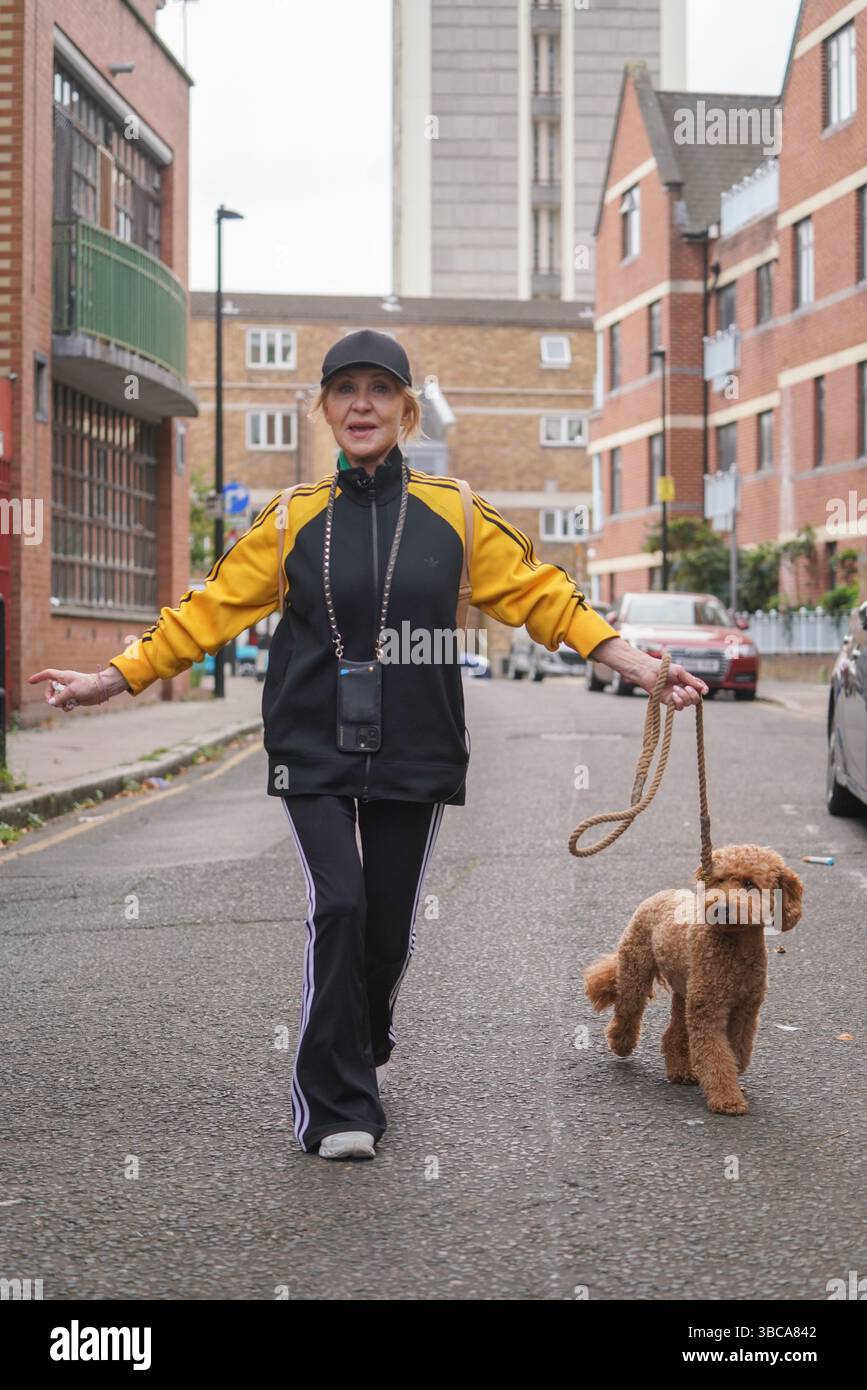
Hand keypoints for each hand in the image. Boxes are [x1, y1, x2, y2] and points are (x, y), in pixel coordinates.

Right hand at [28, 665, 128, 710]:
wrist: (101, 690)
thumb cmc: (87, 685)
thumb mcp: (72, 691)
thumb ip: (60, 697)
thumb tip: (50, 703)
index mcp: (63, 676)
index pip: (47, 675)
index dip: (38, 677)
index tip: (30, 681)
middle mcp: (65, 683)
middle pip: (50, 690)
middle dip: (50, 697)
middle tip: (52, 702)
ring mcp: (69, 691)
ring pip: (57, 699)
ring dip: (59, 704)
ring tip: (66, 705)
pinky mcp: (74, 698)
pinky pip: (65, 704)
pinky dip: (66, 707)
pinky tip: (71, 707)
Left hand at [587, 637, 708, 711]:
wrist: (649, 672)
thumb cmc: (663, 668)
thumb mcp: (680, 671)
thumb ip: (691, 680)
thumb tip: (704, 689)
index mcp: (687, 682)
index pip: (699, 688)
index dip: (702, 690)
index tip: (704, 690)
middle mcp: (683, 690)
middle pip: (696, 699)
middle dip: (693, 694)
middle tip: (686, 687)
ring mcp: (676, 697)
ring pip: (688, 703)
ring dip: (684, 696)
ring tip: (675, 688)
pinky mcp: (669, 702)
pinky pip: (679, 707)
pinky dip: (678, 701)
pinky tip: (673, 695)